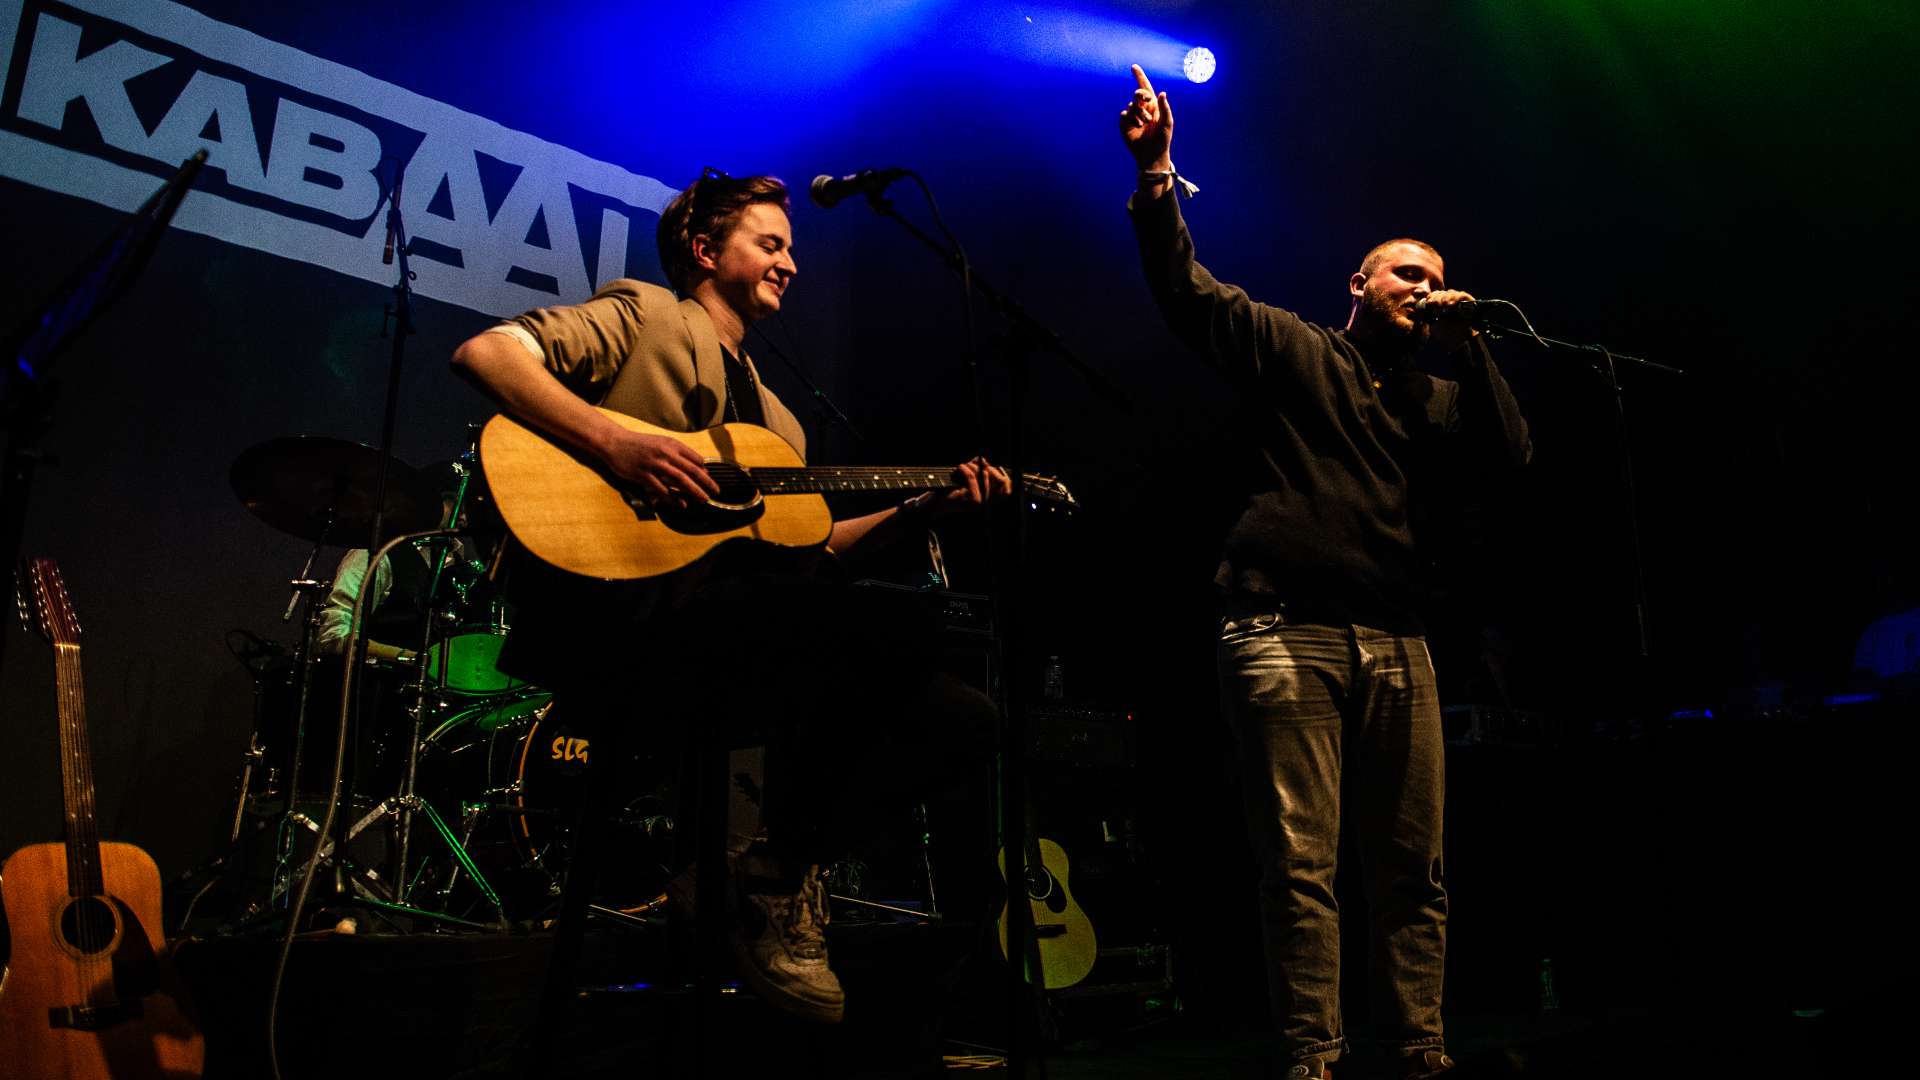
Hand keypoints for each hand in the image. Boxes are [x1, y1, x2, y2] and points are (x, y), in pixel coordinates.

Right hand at [601, 429, 719, 507]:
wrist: (615, 442)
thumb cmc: (639, 444)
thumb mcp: (660, 443)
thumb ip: (676, 452)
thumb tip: (694, 465)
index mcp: (671, 444)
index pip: (695, 458)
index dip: (705, 470)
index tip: (709, 479)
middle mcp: (665, 453)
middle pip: (691, 470)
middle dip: (706, 482)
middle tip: (716, 492)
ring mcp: (654, 464)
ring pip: (680, 480)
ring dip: (694, 491)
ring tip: (704, 499)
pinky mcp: (643, 475)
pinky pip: (662, 489)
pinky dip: (674, 498)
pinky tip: (682, 504)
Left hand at [930, 457, 1011, 516]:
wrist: (937, 501)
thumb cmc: (950, 488)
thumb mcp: (967, 474)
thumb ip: (977, 466)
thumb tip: (983, 461)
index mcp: (989, 495)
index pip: (1006, 484)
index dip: (998, 471)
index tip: (984, 464)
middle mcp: (987, 500)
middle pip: (989, 473)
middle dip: (977, 465)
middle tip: (966, 465)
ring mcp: (982, 500)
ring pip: (981, 473)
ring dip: (969, 466)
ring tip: (960, 467)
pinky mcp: (974, 499)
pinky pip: (971, 476)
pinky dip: (964, 469)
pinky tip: (958, 468)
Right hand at [1120, 65, 1172, 172]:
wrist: (1152, 153)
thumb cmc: (1162, 138)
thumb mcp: (1167, 123)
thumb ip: (1165, 108)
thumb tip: (1162, 93)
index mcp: (1153, 105)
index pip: (1145, 88)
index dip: (1139, 77)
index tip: (1134, 67)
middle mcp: (1142, 108)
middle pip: (1138, 94)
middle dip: (1141, 95)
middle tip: (1146, 100)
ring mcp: (1133, 116)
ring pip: (1132, 105)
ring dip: (1140, 113)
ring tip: (1145, 123)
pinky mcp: (1125, 124)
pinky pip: (1125, 114)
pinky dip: (1132, 119)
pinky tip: (1138, 127)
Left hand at [1420, 289, 1481, 348]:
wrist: (1458, 339)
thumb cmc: (1446, 334)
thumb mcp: (1432, 325)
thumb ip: (1427, 317)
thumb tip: (1420, 311)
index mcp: (1441, 306)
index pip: (1435, 294)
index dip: (1431, 296)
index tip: (1429, 303)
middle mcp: (1450, 302)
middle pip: (1442, 292)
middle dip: (1437, 299)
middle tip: (1437, 308)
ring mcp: (1459, 301)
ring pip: (1451, 292)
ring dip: (1445, 298)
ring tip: (1445, 308)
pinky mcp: (1468, 301)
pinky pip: (1462, 294)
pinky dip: (1455, 298)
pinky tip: (1451, 305)